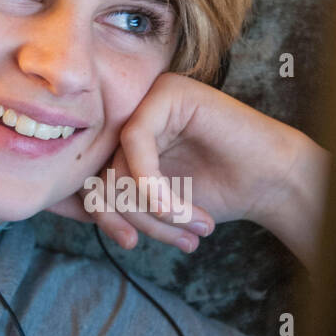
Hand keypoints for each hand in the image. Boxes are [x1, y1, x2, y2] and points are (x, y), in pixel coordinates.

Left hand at [46, 72, 300, 254]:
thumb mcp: (153, 207)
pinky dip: (155, 188)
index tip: (128, 242)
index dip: (102, 215)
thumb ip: (113, 201)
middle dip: (134, 217)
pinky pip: (135, 145)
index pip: (89, 175)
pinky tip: (183, 210)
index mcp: (122, 138)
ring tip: (188, 228)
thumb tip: (62, 203)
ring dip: (154, 211)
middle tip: (174, 240)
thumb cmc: (218, 194)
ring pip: (117, 164)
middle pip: (101, 172)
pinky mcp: (168, 92)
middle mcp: (131, 113)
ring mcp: (149, 98)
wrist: (273, 183)